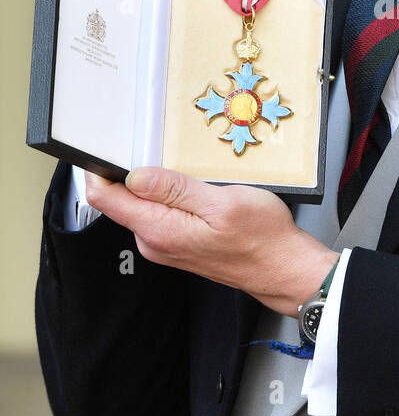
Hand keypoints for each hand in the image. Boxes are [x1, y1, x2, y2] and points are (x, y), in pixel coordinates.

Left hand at [83, 168, 338, 315]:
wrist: (282, 268)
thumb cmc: (262, 238)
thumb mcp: (222, 202)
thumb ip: (176, 189)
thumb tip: (136, 176)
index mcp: (159, 230)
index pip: (105, 198)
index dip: (98, 169)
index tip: (106, 147)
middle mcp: (155, 241)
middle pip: (122, 199)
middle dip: (137, 172)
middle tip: (168, 154)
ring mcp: (164, 244)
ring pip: (143, 204)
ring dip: (159, 184)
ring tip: (193, 175)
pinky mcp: (177, 244)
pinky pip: (160, 214)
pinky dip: (172, 197)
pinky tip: (198, 191)